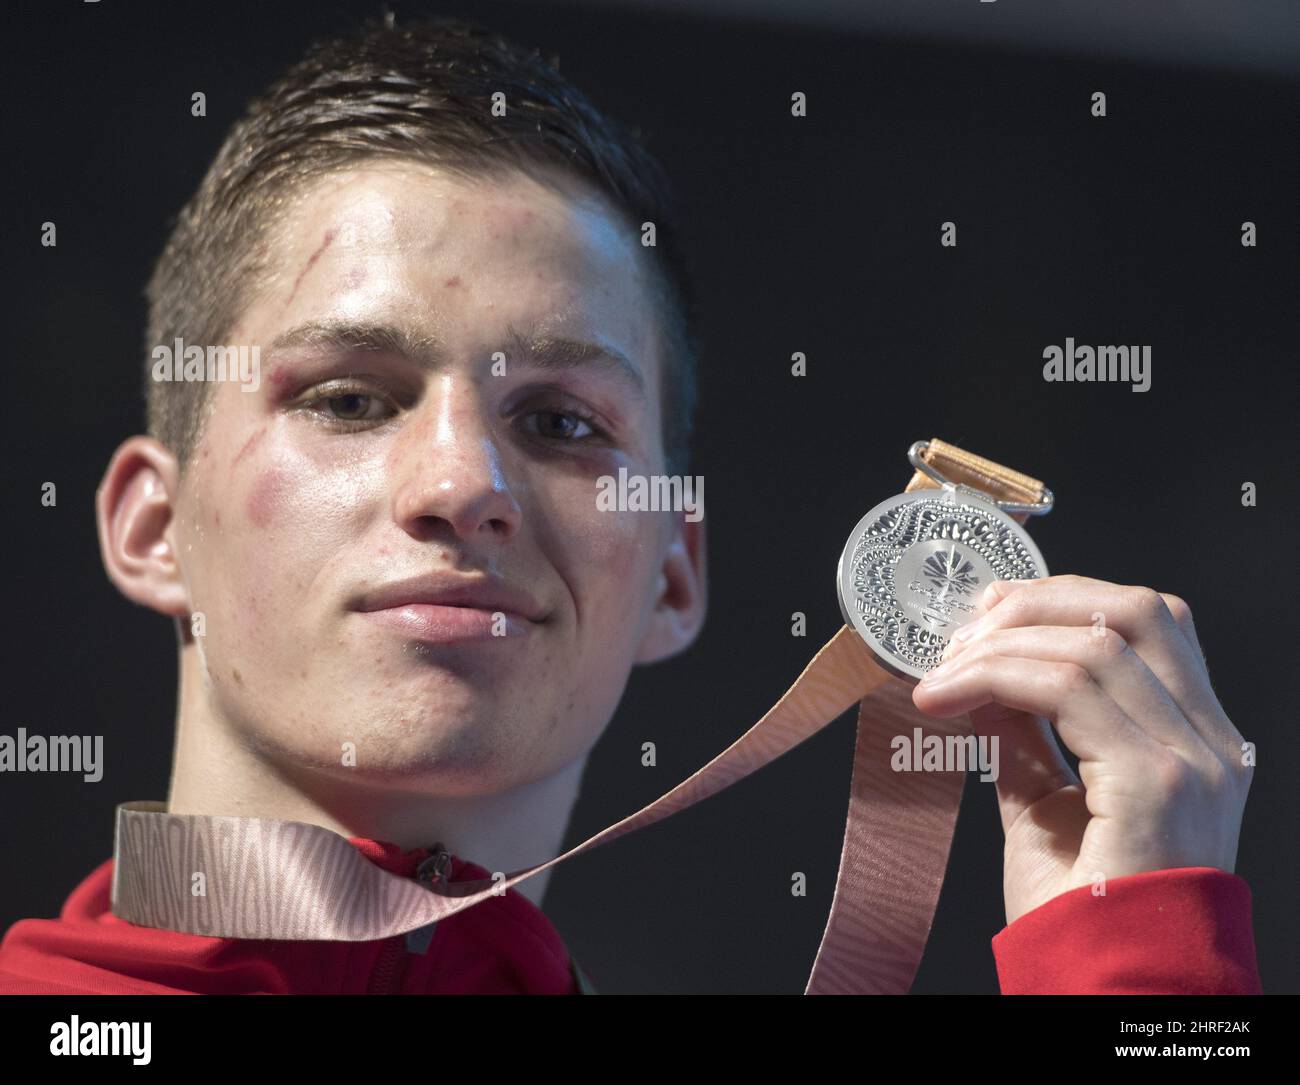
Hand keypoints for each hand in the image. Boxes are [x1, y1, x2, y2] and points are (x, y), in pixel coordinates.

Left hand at [911, 574, 1251, 923]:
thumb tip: (982, 677)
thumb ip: (1024, 736)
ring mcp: (1191, 760)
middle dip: (1036, 602)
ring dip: (998, 646)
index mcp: (1195, 741)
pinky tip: (947, 698)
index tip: (990, 611)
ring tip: (940, 675)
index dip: (1065, 600)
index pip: (1150, 625)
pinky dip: (994, 678)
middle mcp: (1209, 743)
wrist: (1107, 989)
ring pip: (1094, 645)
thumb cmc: (1084, 914)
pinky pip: (1067, 691)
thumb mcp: (1046, 804)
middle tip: (963, 631)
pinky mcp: (1155, 781)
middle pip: (1134, 611)